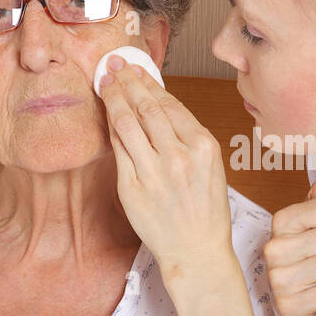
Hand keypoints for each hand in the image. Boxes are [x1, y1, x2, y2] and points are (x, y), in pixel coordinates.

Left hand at [98, 56, 233, 278]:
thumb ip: (187, 137)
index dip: (149, 83)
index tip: (137, 70)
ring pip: (128, 123)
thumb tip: (159, 105)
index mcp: (203, 147)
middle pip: (147, 108)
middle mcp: (179, 156)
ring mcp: (154, 172)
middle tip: (114, 65)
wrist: (196, 251)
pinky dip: (111, 127)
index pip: (171, 105)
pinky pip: (118, 149)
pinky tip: (107, 114)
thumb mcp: (210, 167)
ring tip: (105, 81)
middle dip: (128, 82)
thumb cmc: (206, 211)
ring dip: (114, 98)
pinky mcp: (132, 188)